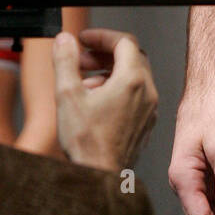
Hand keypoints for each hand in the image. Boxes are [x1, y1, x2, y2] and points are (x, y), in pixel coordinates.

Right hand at [52, 28, 157, 173]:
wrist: (101, 179)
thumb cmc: (87, 143)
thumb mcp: (67, 95)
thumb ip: (66, 61)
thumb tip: (65, 40)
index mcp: (133, 80)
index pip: (124, 41)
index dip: (102, 36)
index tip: (84, 39)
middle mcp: (147, 92)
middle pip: (131, 57)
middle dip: (104, 54)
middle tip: (82, 60)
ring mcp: (149, 109)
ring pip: (134, 77)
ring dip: (109, 73)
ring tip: (84, 84)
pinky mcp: (146, 124)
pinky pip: (136, 97)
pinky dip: (118, 90)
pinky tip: (96, 104)